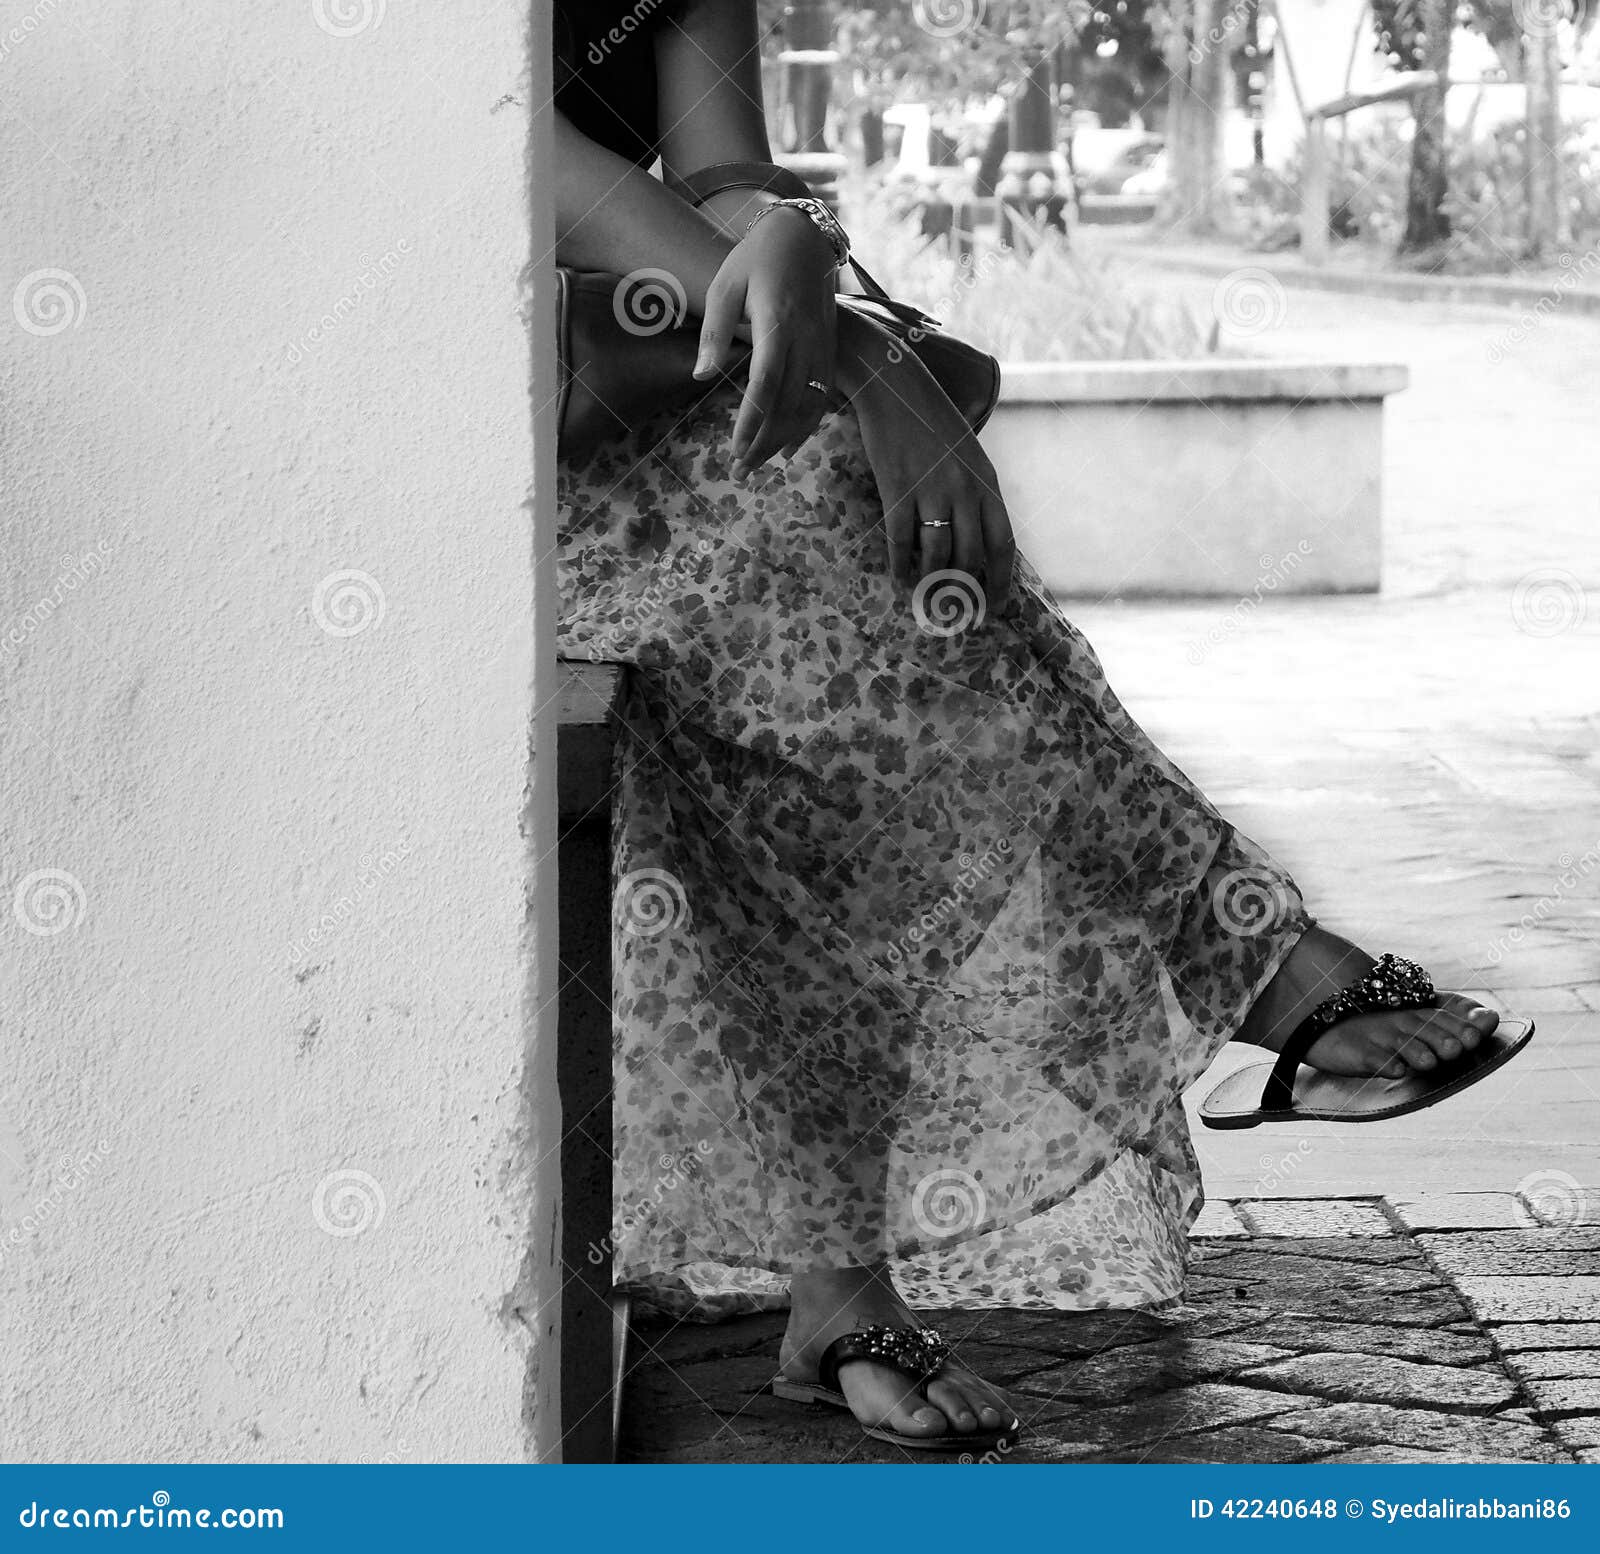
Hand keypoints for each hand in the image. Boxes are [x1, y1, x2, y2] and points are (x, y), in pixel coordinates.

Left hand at [694, 206, 837, 477]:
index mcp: (777, 322)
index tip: (736, 449)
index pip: (765, 383)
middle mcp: (806, 339)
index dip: (752, 420)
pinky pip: (822, 397)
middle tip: (739, 471)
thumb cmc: (755, 258)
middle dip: (764, 442)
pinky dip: (807, 426)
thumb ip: (715, 333)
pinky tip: (789, 447)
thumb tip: (700, 375)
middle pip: (788, 404)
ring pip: (808, 406)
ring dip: (784, 441)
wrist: (804, 236)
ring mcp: (822, 346)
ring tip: (759, 465)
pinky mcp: (830, 350)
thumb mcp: (724, 286)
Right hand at [851, 346, 1015, 613]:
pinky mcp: (897, 489)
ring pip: (937, 554)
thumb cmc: (933, 422)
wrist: (897, 388)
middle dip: (964, 590)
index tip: (996, 608)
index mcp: (986, 482)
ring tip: (924, 595)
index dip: (1002, 582)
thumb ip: (975, 494)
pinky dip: (900, 565)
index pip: (1002, 544)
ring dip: (931, 582)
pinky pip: (901, 540)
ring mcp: (930, 490)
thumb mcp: (968, 456)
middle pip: (970, 556)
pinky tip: (898, 579)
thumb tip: (976, 541)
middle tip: (955, 611)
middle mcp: (964, 490)